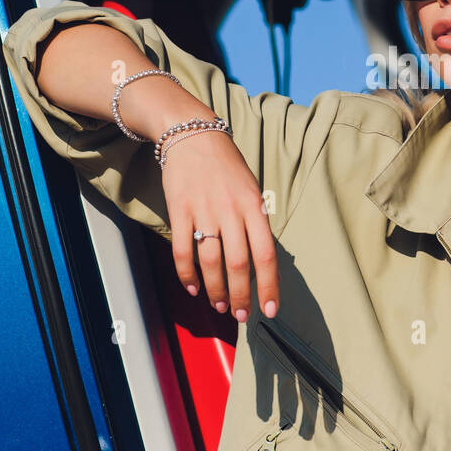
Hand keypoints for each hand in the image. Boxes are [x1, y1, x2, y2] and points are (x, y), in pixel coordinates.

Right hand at [161, 131, 279, 321]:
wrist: (192, 134)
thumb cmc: (227, 166)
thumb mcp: (252, 189)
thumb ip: (256, 223)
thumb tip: (262, 261)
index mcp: (255, 207)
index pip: (266, 255)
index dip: (269, 286)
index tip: (270, 309)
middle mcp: (231, 211)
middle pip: (239, 265)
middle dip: (241, 297)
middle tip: (241, 316)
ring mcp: (204, 212)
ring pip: (211, 263)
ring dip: (216, 291)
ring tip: (219, 306)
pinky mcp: (180, 212)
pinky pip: (184, 251)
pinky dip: (188, 275)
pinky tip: (193, 288)